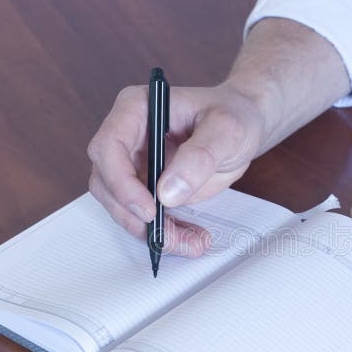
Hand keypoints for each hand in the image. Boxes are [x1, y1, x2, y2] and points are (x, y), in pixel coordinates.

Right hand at [87, 82, 267, 255]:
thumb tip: (167, 193)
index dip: (121, 182)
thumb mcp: (226, 130)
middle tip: (167, 236)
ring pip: (122, 206)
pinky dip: (164, 234)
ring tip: (190, 243)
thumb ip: (199, 156)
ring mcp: (134, 164)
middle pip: (106, 183)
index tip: (149, 209)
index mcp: (136, 109)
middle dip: (133, 216)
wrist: (245, 126)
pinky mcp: (147, 187)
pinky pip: (144, 217)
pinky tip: (190, 240)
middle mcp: (128, 137)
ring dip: (150, 231)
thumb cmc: (234, 115)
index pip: (108, 147)